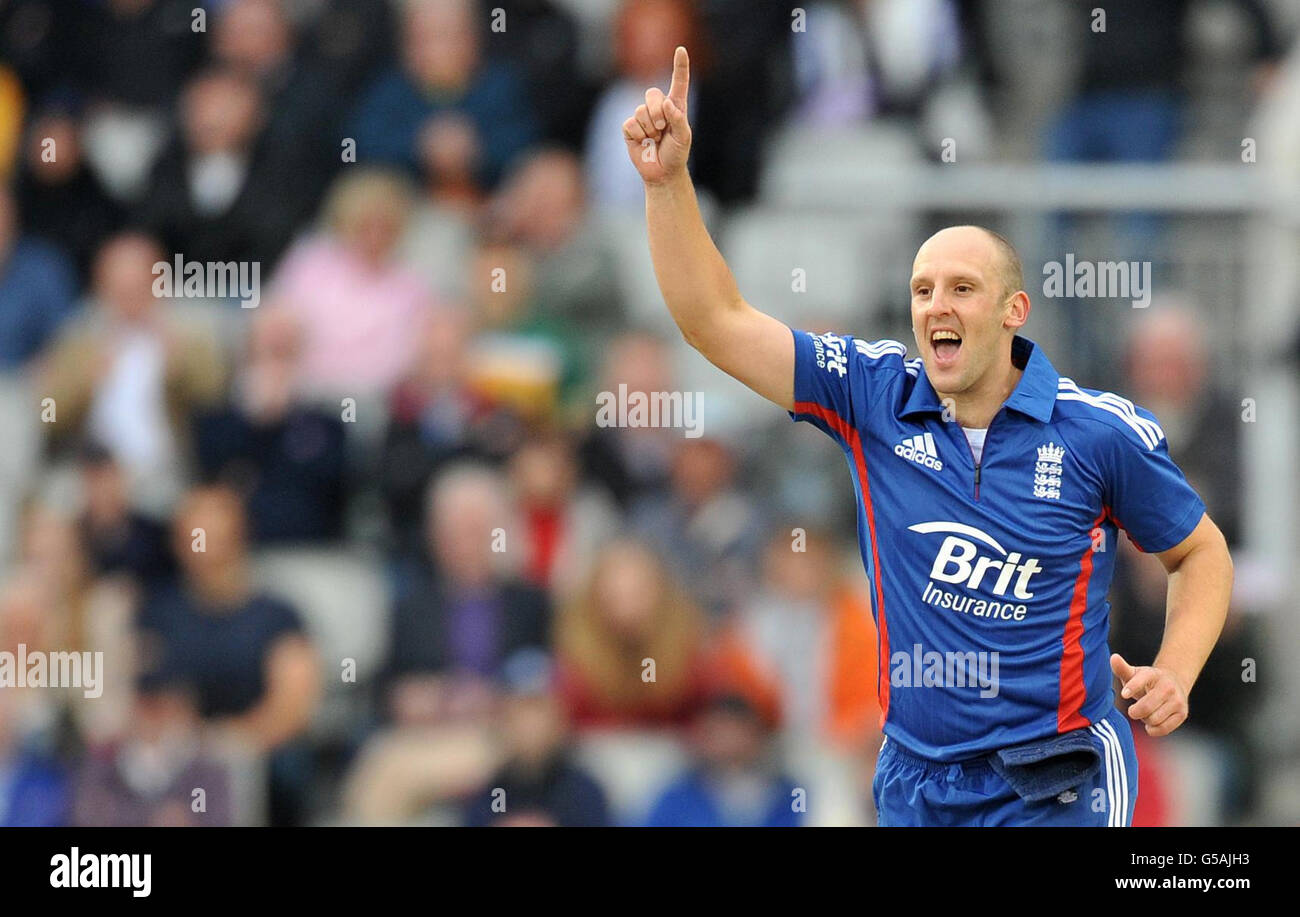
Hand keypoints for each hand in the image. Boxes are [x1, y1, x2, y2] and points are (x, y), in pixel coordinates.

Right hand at [623, 46, 691, 184]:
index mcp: (676, 107)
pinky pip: (631, 123)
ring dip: (649, 127)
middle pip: (652, 94)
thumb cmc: (676, 154)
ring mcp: (643, 118)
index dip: (680, 66)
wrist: (662, 173)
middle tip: (662, 128)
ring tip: (655, 138)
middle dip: (657, 111)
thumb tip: (667, 104)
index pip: (679, 82)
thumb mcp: (684, 138)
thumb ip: (679, 120)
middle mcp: (658, 108)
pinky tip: (644, 143)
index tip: (681, 50)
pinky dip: (639, 134)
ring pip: (640, 110)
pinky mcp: (630, 129)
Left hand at [1111, 653, 1188, 736]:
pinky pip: (1163, 729)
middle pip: (1145, 707)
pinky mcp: (1182, 714)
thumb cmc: (1147, 680)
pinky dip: (1153, 729)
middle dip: (1134, 712)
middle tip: (1133, 710)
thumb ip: (1122, 668)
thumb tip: (1113, 657)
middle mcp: (1168, 687)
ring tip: (1146, 712)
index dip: (1131, 688)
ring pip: (1153, 720)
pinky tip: (1152, 722)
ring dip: (1145, 720)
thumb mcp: (1134, 673)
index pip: (1142, 680)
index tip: (1124, 694)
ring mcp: (1177, 701)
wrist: (1174, 684)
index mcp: (1153, 674)